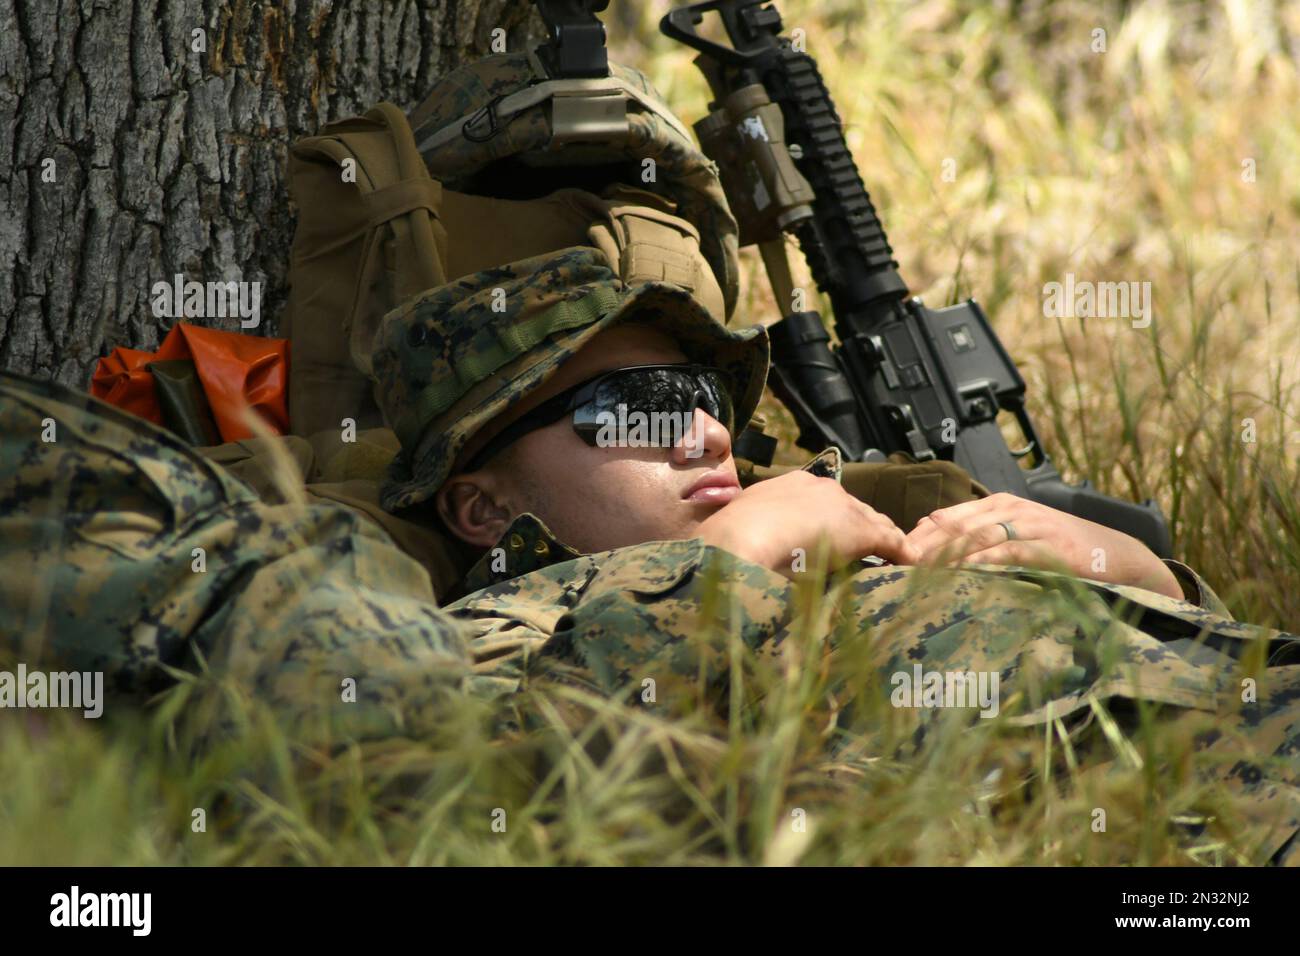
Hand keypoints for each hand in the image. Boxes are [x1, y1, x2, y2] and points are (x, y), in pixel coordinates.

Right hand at [697, 470, 920, 579]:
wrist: (740, 539)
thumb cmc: (730, 541)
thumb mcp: (744, 529)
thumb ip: (756, 532)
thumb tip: (750, 549)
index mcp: (790, 485)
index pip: (825, 501)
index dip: (831, 521)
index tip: (832, 537)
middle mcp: (820, 488)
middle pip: (854, 509)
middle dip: (863, 528)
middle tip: (870, 551)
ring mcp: (843, 507)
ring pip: (875, 523)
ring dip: (884, 541)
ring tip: (893, 558)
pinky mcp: (860, 530)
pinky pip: (890, 542)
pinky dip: (901, 553)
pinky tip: (908, 564)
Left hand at [904, 492, 1181, 598]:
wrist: (1115, 554)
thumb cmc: (1060, 550)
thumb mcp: (1018, 537)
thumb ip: (981, 542)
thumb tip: (934, 554)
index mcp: (999, 505)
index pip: (946, 518)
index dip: (918, 536)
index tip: (892, 554)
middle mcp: (1010, 510)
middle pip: (955, 526)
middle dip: (923, 546)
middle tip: (896, 564)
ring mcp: (1030, 526)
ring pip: (977, 537)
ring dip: (945, 554)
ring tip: (918, 570)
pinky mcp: (1048, 547)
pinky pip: (1010, 552)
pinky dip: (985, 561)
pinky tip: (963, 572)